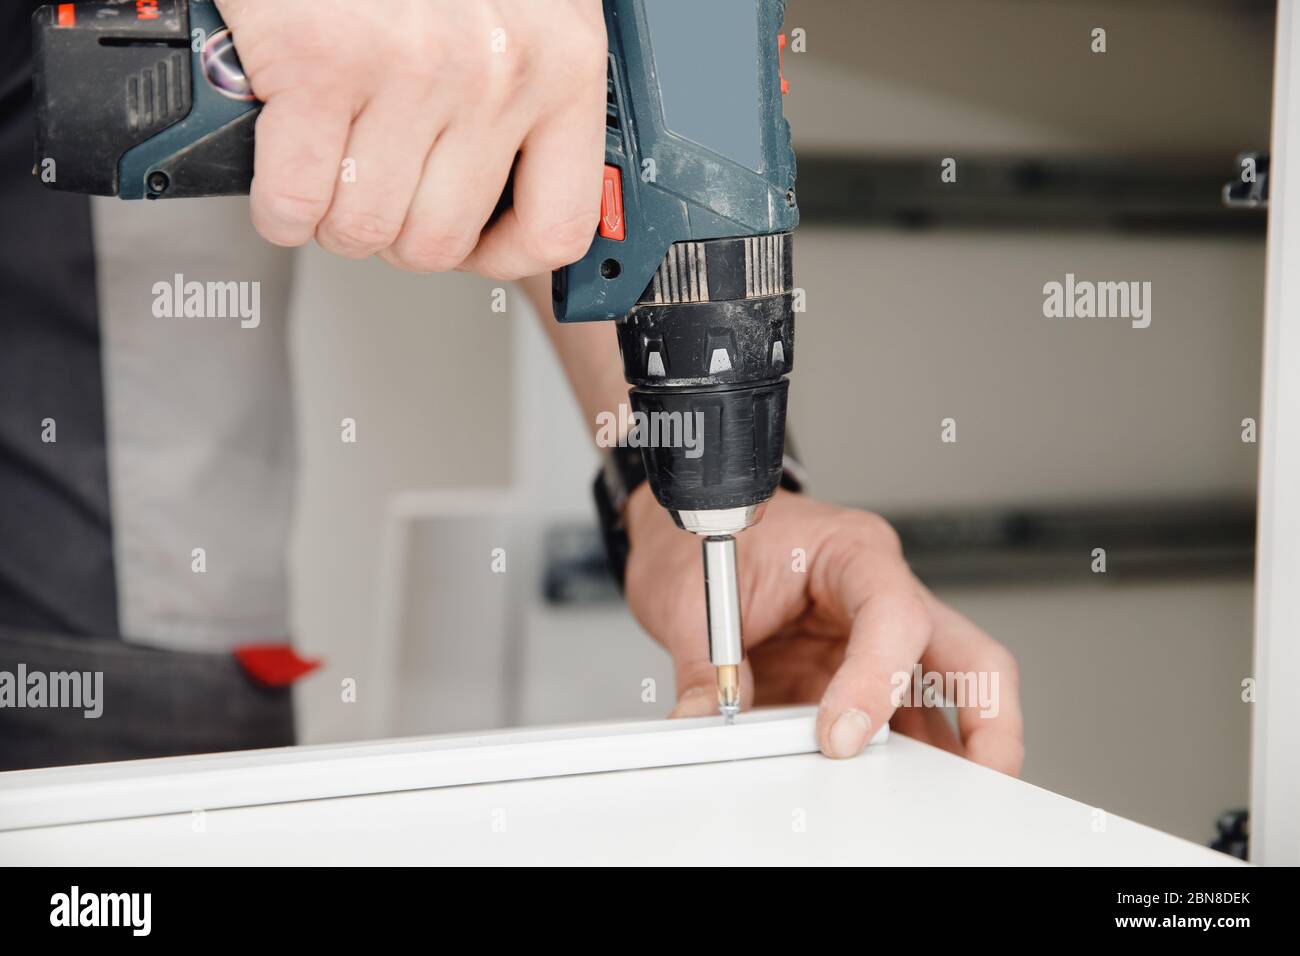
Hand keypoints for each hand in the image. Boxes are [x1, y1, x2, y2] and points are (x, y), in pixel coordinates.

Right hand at [216, 0, 605, 276]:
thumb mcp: (516, 3)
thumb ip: (521, 84)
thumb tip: (499, 185)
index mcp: (560, 60)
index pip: (557, 224)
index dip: (502, 254)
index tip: (473, 243)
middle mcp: (496, 71)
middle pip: (439, 241)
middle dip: (393, 232)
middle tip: (373, 192)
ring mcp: (411, 71)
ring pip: (365, 229)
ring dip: (332, 220)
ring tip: (328, 173)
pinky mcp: (321, 62)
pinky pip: (296, 200)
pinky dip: (278, 206)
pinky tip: (283, 173)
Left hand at [623, 487, 1024, 773]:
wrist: (693, 533)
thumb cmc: (708, 539)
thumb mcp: (692, 596)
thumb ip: (706, 665)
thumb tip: (707, 725)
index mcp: (852, 552)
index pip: (894, 612)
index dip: (877, 679)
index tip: (838, 735)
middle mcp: (881, 596)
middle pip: (970, 658)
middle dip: (989, 722)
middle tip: (981, 779)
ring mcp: (876, 643)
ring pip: (945, 701)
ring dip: (940, 754)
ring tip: (916, 803)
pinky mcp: (855, 679)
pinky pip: (893, 726)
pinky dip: (890, 763)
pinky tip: (873, 792)